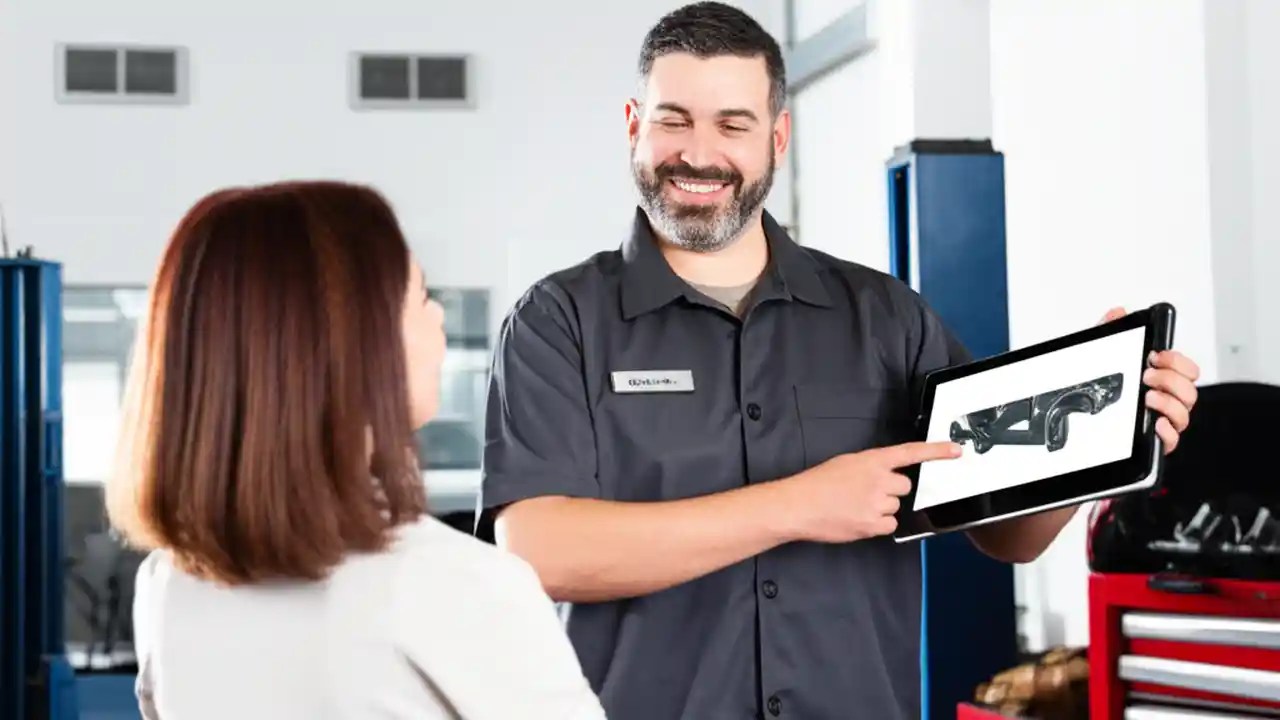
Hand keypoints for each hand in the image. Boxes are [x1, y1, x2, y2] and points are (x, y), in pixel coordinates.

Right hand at [781, 441, 961, 542]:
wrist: (799, 505)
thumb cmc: (817, 484)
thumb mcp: (845, 464)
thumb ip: (869, 468)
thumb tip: (883, 477)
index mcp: (872, 460)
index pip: (911, 453)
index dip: (936, 451)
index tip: (956, 451)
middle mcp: (879, 480)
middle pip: (904, 486)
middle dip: (890, 490)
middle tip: (866, 493)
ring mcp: (877, 503)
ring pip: (895, 507)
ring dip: (881, 508)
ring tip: (856, 507)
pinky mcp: (874, 524)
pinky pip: (890, 525)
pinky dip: (878, 525)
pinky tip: (859, 519)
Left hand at [1099, 307, 1199, 453]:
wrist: (1076, 427)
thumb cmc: (1096, 392)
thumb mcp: (1098, 359)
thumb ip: (1110, 335)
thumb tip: (1118, 313)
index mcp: (1158, 382)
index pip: (1186, 370)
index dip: (1177, 361)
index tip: (1156, 356)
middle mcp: (1164, 402)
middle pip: (1189, 391)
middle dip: (1172, 380)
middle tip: (1148, 376)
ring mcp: (1160, 423)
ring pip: (1184, 415)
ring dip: (1169, 403)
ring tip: (1147, 397)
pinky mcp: (1153, 443)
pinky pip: (1171, 440)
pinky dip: (1166, 432)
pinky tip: (1153, 422)